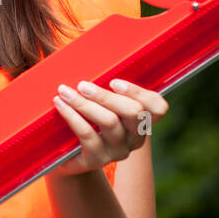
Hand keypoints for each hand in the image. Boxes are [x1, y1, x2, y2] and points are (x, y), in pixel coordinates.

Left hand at [50, 78, 167, 176]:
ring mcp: (118, 151)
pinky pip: (87, 134)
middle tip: (83, 85)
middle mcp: (135, 139)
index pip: (158, 108)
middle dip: (106, 96)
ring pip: (110, 122)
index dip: (139, 93)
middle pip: (134, 112)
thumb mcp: (99, 106)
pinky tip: (60, 104)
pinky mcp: (98, 160)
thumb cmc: (84, 122)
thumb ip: (105, 90)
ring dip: (84, 103)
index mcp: (141, 122)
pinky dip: (72, 116)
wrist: (65, 157)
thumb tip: (91, 58)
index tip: (114, 82)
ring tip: (64, 91)